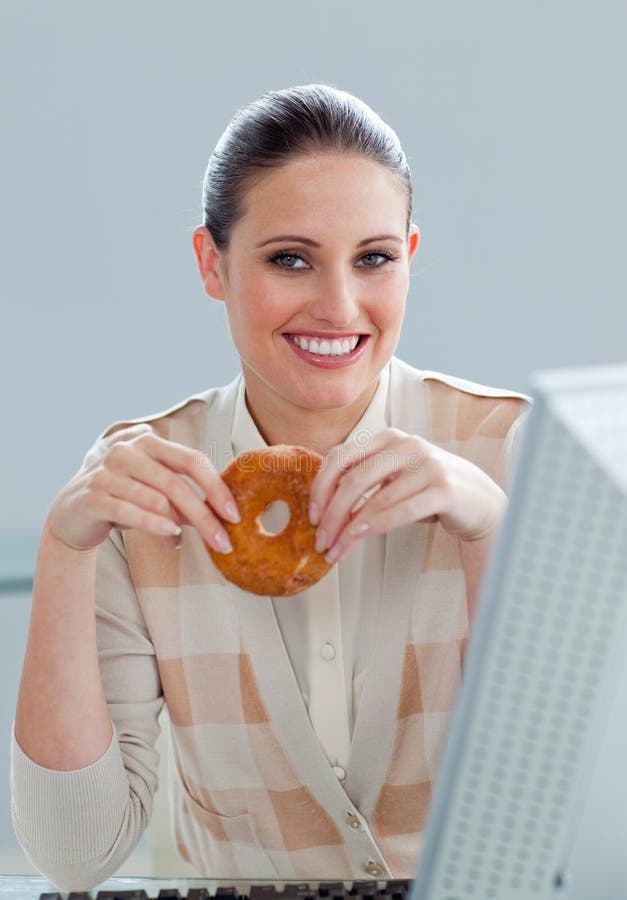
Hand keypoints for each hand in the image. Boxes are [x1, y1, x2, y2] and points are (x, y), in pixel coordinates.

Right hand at [45, 424, 239, 553]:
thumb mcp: (155, 491)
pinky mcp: (92, 496)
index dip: (217, 487)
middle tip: (223, 541)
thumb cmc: (124, 499)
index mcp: (148, 441)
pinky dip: (155, 526)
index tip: (234, 514)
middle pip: (176, 483)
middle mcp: (126, 450)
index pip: (192, 459)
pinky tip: (173, 537)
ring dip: (181, 525)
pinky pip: (130, 511)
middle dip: (205, 515)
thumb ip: (184, 496)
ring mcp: (107, 472)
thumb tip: (223, 514)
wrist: (72, 514)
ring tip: (191, 543)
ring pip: (156, 499)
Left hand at [308, 427, 506, 562]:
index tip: (312, 515)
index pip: (341, 457)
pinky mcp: (444, 490)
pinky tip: (359, 537)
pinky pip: (401, 510)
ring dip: (350, 529)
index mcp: (388, 438)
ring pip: (376, 499)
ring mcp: (428, 466)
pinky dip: (376, 525)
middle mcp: (407, 446)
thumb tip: (320, 503)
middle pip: (354, 479)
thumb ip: (363, 478)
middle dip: (332, 513)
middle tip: (320, 539)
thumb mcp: (394, 475)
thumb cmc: (428, 489)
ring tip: (336, 549)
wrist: (479, 500)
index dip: (320, 487)